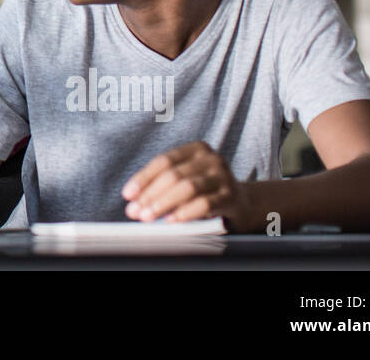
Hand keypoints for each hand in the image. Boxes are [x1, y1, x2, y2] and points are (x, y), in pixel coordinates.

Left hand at [121, 140, 256, 230]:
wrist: (241, 204)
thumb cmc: (205, 191)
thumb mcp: (186, 180)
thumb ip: (162, 185)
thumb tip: (133, 202)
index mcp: (196, 149)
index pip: (163, 161)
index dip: (143, 178)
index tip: (127, 195)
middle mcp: (211, 158)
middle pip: (173, 175)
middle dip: (150, 194)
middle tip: (134, 211)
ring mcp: (223, 176)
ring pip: (187, 188)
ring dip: (163, 204)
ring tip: (147, 216)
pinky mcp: (231, 196)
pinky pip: (204, 203)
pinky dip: (184, 212)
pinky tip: (171, 220)